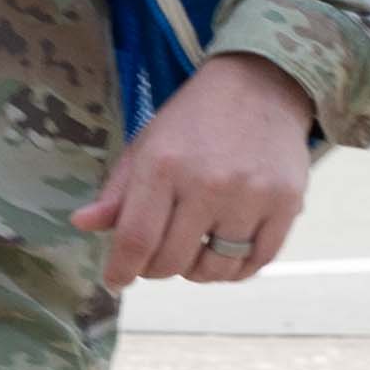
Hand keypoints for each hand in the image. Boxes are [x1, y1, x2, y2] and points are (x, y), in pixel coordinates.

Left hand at [72, 50, 318, 287]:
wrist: (261, 87)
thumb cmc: (193, 120)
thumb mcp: (145, 146)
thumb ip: (117, 192)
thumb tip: (82, 224)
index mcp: (162, 167)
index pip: (135, 240)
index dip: (120, 271)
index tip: (115, 282)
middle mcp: (208, 183)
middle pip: (173, 260)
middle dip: (156, 270)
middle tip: (155, 259)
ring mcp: (251, 195)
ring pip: (215, 267)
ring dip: (196, 273)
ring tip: (191, 255)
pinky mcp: (288, 203)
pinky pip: (258, 260)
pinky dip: (235, 270)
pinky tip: (222, 259)